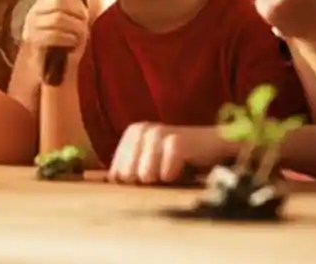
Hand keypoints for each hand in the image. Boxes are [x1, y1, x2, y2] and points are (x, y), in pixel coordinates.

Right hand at [22, 0, 90, 70]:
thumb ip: (79, 1)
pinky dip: (69, 39)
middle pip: (59, 0)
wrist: (54, 71)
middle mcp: (36, 9)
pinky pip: (54, 35)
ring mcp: (32, 25)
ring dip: (76, 28)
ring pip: (58, 18)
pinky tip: (72, 44)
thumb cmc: (66, 42)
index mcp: (45, 0)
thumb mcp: (75, 19)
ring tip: (80, 36)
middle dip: (78, 11)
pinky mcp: (33, 40)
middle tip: (85, 22)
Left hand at [108, 123, 227, 184]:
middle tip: (159, 180)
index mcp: (132, 134)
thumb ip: (129, 172)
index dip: (130, 184)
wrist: (217, 151)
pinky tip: (175, 175)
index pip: (117, 172)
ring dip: (156, 179)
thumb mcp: (153, 166)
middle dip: (142, 183)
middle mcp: (142, 129)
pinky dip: (170, 171)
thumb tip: (99, 182)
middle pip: (128, 173)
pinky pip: (165, 165)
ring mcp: (159, 132)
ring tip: (167, 177)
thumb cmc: (183, 163)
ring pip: (145, 170)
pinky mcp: (178, 139)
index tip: (145, 185)